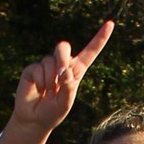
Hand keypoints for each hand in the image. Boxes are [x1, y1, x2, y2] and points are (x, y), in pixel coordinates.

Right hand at [0, 21, 114, 143]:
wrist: (34, 119)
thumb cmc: (53, 112)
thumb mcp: (65, 104)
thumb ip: (68, 88)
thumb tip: (64, 72)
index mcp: (76, 71)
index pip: (90, 52)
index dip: (100, 38)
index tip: (110, 24)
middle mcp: (62, 65)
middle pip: (63, 47)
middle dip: (62, 57)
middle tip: (61, 75)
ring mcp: (47, 66)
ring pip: (50, 60)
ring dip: (50, 79)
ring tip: (48, 92)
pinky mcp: (33, 69)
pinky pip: (38, 68)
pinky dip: (41, 81)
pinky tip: (39, 90)